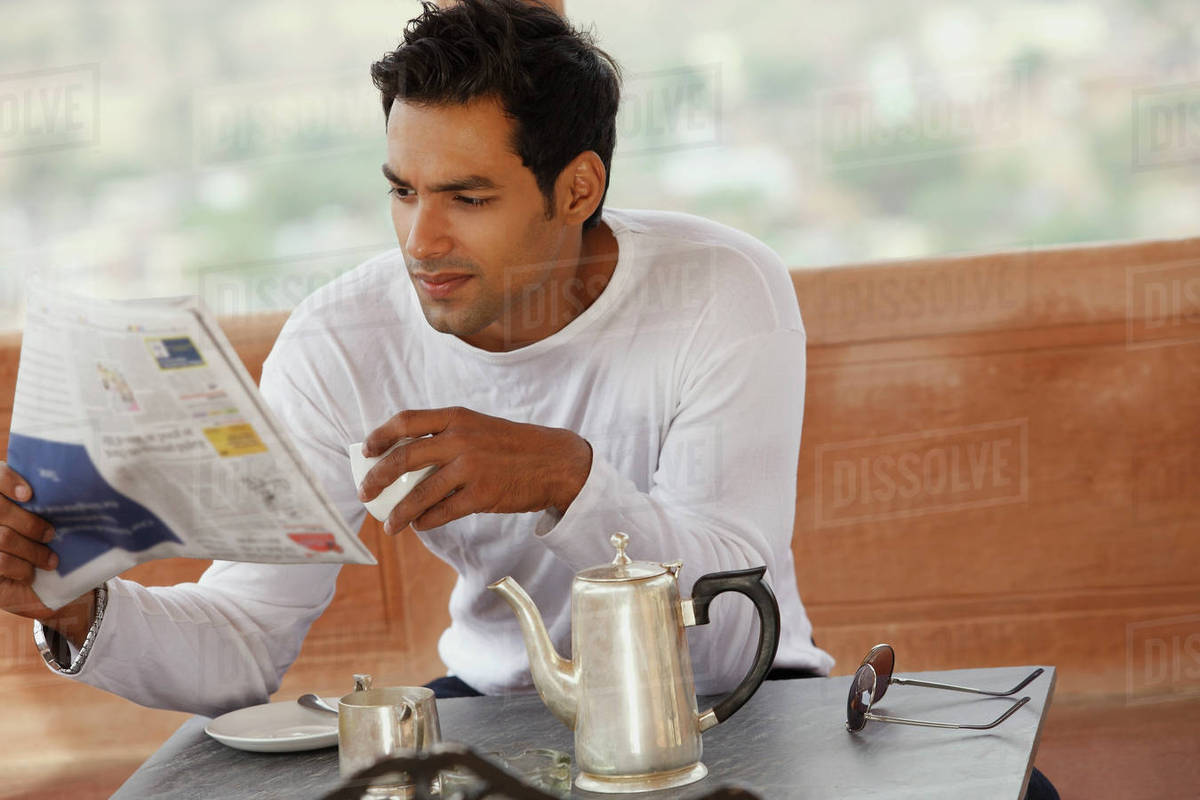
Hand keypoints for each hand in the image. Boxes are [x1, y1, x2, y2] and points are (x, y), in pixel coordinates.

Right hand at [0, 462, 92, 644]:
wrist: (48, 587)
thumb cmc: (57, 545)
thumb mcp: (58, 521)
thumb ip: (56, 502)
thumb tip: (75, 481)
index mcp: (3, 497)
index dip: (8, 481)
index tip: (29, 494)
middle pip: (0, 508)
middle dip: (30, 523)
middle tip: (51, 534)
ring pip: (3, 536)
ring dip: (32, 550)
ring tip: (51, 560)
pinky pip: (1, 561)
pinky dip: (20, 568)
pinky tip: (30, 573)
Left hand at [359, 407, 591, 533]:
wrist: (555, 462)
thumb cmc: (513, 446)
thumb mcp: (479, 427)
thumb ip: (446, 436)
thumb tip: (404, 458)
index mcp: (457, 417)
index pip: (405, 420)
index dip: (380, 435)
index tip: (367, 450)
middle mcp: (460, 439)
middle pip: (404, 458)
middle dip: (377, 478)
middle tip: (365, 493)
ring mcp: (471, 468)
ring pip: (420, 494)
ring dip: (399, 512)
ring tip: (389, 525)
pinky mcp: (482, 495)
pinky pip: (442, 512)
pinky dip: (426, 521)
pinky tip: (420, 525)